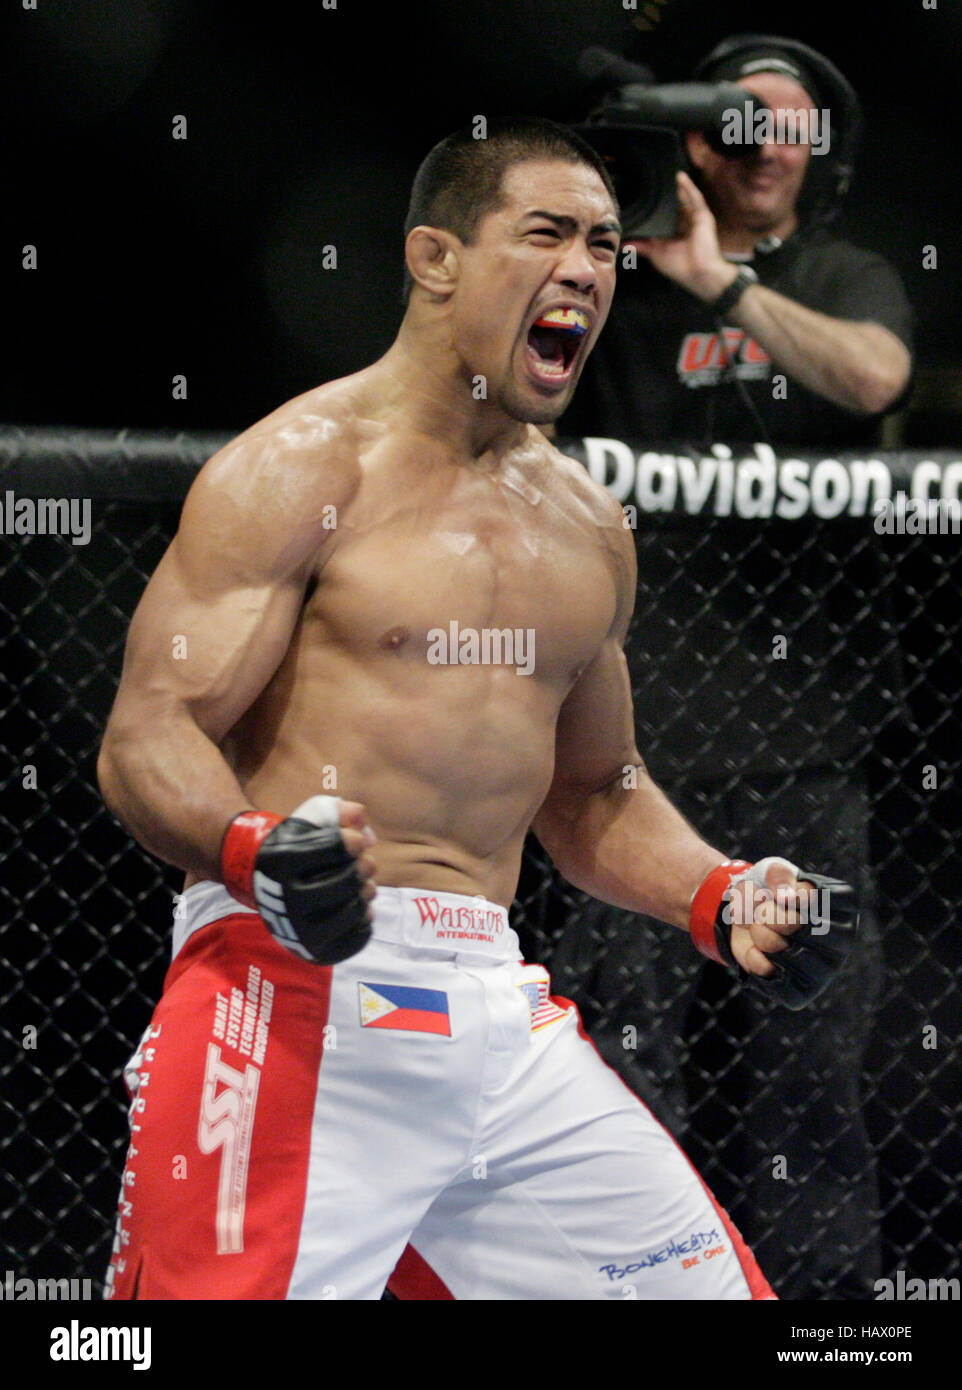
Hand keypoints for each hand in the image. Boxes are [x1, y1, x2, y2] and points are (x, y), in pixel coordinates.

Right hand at [222, 795, 376, 964]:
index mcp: (280, 862)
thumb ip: (335, 809)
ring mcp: (300, 930)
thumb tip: (359, 818)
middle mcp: (286, 900)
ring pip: (351, 913)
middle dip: (363, 869)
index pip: (326, 850)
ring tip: (365, 885)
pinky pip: (354, 940)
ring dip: (366, 894)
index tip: (356, 840)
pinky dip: (365, 922)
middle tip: (367, 863)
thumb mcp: (308, 818)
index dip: (349, 842)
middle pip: (343, 884)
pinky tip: (359, 906)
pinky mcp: (315, 950)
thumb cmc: (293, 846)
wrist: (266, 883)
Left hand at [626, 171, 737, 302]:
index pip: (667, 217)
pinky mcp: (703, 216)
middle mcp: (687, 225)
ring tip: (671, 174)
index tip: (646, 197)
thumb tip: (624, 245)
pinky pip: (695, 198)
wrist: (699, 274)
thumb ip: (642, 247)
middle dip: (670, 195)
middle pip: (678, 206)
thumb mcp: (656, 254)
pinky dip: (688, 188)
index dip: (659, 209)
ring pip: (687, 199)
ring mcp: (696, 220)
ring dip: (680, 187)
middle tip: (657, 182)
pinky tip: (680, 177)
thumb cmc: (680, 267)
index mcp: (677, 234)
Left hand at [690, 856, 859, 1009]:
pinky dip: (754, 960)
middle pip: (799, 927)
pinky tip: (757, 951)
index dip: (789, 894)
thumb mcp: (772, 871)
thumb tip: (788, 898)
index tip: (781, 894)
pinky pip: (772, 977)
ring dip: (760, 936)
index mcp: (844, 907)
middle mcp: (843, 940)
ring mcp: (826, 969)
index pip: (817, 898)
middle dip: (769, 915)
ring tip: (760, 929)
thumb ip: (780, 875)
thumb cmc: (770, 893)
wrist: (749, 920)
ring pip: (785, 953)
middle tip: (762, 912)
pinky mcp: (803, 991)